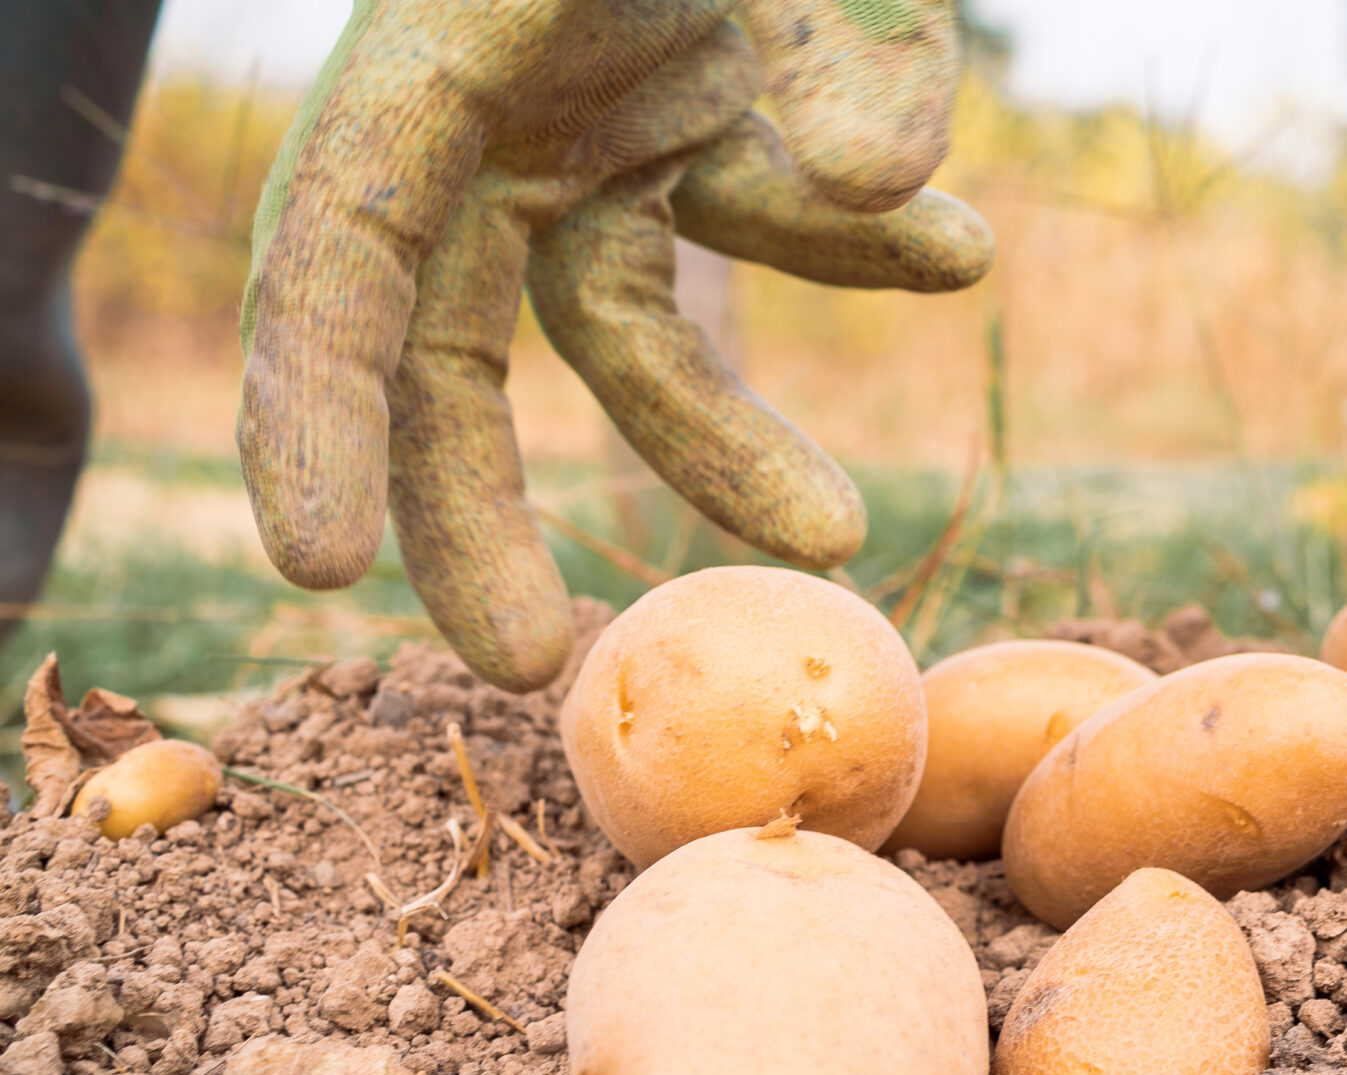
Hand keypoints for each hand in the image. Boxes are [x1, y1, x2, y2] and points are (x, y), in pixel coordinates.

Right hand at [239, 0, 992, 690]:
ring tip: (842, 537)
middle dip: (472, 511)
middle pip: (442, 343)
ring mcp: (593, 123)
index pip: (336, 243)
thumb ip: (843, 32)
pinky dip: (855, 249)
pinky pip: (760, 218)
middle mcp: (494, 109)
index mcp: (445, 39)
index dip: (314, 406)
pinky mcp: (696, 119)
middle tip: (530, 667)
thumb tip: (891, 185)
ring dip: (724, 437)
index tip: (317, 571)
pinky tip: (959, 253)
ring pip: (619, 326)